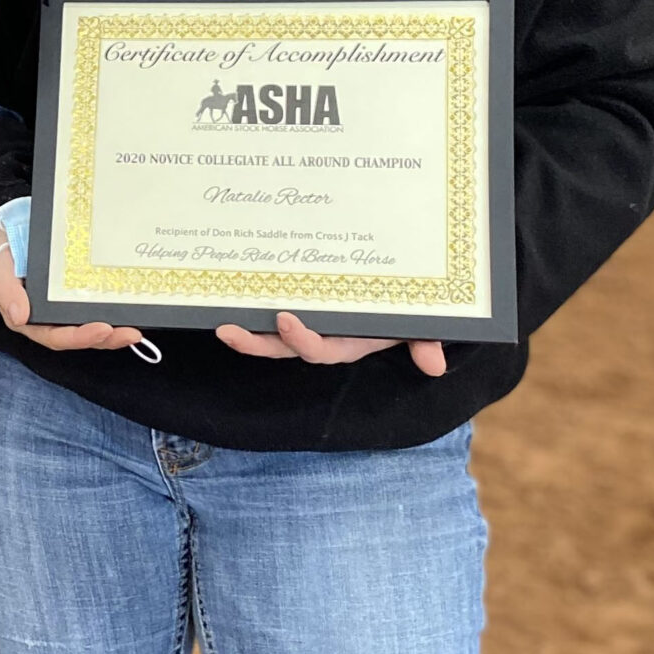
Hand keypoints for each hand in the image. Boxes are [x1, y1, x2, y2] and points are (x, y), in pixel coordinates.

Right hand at [0, 228, 145, 352]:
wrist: (15, 224)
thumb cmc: (4, 249)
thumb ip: (6, 291)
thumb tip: (20, 317)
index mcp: (29, 318)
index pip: (56, 336)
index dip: (80, 337)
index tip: (103, 329)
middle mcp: (49, 318)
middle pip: (80, 336)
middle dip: (106, 338)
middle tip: (130, 333)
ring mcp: (65, 306)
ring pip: (91, 325)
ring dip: (115, 331)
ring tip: (136, 330)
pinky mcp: (78, 293)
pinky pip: (97, 307)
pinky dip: (114, 312)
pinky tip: (133, 312)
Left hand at [216, 311, 446, 377]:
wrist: (407, 290)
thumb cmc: (408, 308)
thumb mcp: (419, 324)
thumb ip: (423, 341)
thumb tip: (434, 363)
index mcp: (347, 342)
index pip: (320, 348)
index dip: (300, 339)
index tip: (284, 318)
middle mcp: (322, 335)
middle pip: (282, 347)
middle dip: (255, 343)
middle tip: (227, 329)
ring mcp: (307, 322)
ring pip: (270, 334)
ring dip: (246, 333)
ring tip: (219, 325)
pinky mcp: (296, 304)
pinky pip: (270, 309)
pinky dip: (251, 311)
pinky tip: (224, 296)